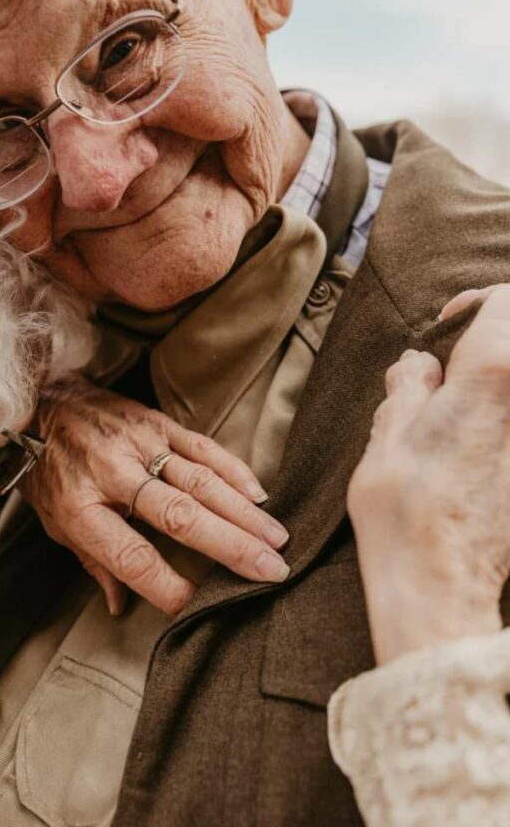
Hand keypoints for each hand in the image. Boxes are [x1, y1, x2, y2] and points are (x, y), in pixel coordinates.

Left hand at [21, 381, 289, 615]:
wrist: (41, 401)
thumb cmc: (49, 471)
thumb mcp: (57, 523)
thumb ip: (94, 563)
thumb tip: (122, 609)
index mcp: (82, 508)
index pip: (131, 555)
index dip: (166, 586)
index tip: (197, 607)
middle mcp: (112, 473)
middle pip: (179, 515)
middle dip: (229, 546)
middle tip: (270, 570)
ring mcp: (137, 442)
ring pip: (199, 479)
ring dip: (242, 512)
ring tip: (276, 539)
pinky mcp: (155, 420)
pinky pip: (201, 446)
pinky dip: (233, 471)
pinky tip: (258, 496)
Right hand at [348, 285, 509, 663]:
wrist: (440, 584)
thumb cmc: (404, 510)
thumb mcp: (388, 431)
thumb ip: (411, 384)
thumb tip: (422, 368)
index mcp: (492, 374)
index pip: (505, 302)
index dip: (474, 305)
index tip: (449, 328)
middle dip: (489, 348)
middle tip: (453, 373)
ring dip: (493, 392)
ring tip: (459, 417)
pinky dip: (498, 425)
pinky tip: (476, 453)